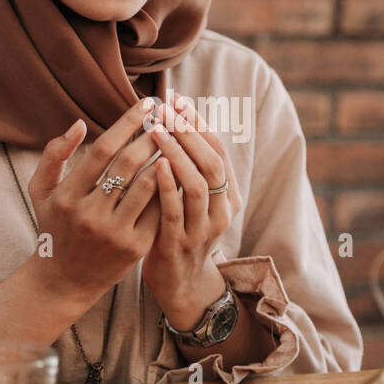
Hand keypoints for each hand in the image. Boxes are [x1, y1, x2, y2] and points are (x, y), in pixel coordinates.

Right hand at [25, 97, 163, 302]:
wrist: (63, 280)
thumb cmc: (54, 226)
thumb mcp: (42, 191)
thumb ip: (55, 155)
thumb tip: (79, 123)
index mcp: (68, 196)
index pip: (102, 150)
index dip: (127, 123)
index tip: (146, 105)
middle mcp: (91, 214)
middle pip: (128, 164)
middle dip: (152, 135)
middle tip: (170, 115)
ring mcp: (115, 233)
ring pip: (148, 186)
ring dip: (166, 157)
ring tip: (178, 137)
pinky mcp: (135, 248)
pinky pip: (158, 210)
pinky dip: (170, 187)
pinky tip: (179, 168)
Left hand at [141, 92, 243, 326]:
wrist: (180, 285)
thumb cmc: (180, 231)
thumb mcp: (192, 199)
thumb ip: (190, 168)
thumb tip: (178, 121)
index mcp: (228, 196)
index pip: (218, 150)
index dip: (199, 123)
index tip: (178, 99)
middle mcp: (221, 211)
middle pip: (212, 163)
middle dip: (189, 132)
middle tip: (168, 108)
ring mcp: (202, 230)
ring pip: (197, 185)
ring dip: (178, 154)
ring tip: (158, 130)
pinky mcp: (179, 245)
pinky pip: (175, 211)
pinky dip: (167, 186)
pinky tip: (155, 165)